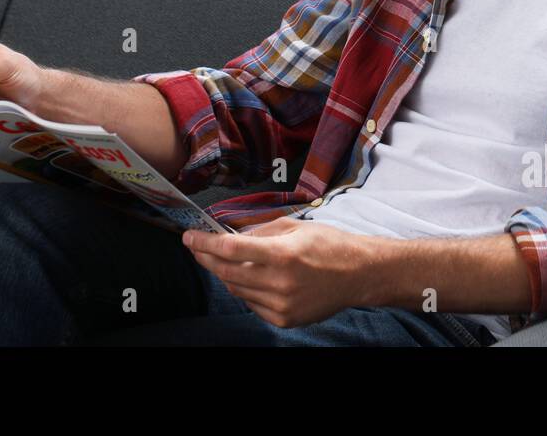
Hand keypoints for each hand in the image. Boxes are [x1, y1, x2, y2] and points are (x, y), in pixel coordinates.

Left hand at [182, 218, 376, 327]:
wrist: (358, 275)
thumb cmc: (329, 245)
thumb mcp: (294, 227)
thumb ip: (260, 233)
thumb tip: (231, 237)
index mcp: (282, 254)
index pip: (230, 249)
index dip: (204, 243)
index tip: (189, 236)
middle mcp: (279, 282)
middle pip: (227, 272)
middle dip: (207, 258)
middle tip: (197, 248)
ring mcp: (281, 304)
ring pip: (237, 290)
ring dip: (226, 274)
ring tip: (226, 261)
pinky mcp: (285, 319)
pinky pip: (252, 304)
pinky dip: (246, 290)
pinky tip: (253, 278)